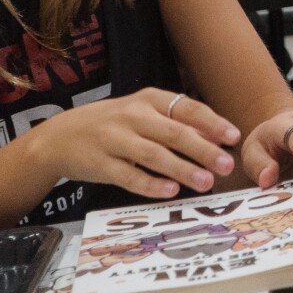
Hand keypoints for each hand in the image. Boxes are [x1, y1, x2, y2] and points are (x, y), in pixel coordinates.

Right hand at [21, 87, 238, 200]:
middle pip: (174, 132)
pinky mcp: (101, 164)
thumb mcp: (142, 114)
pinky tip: (171, 192)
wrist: (58, 137)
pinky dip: (151, 184)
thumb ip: (175, 123)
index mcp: (148, 100)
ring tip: (206, 182)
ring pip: (154, 155)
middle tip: (227, 165)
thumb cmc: (112, 126)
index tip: (234, 136)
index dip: (211, 123)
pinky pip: (129, 175)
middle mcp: (132, 116)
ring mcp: (114, 140)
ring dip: (182, 169)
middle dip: (204, 149)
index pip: (186, 108)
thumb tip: (216, 139)